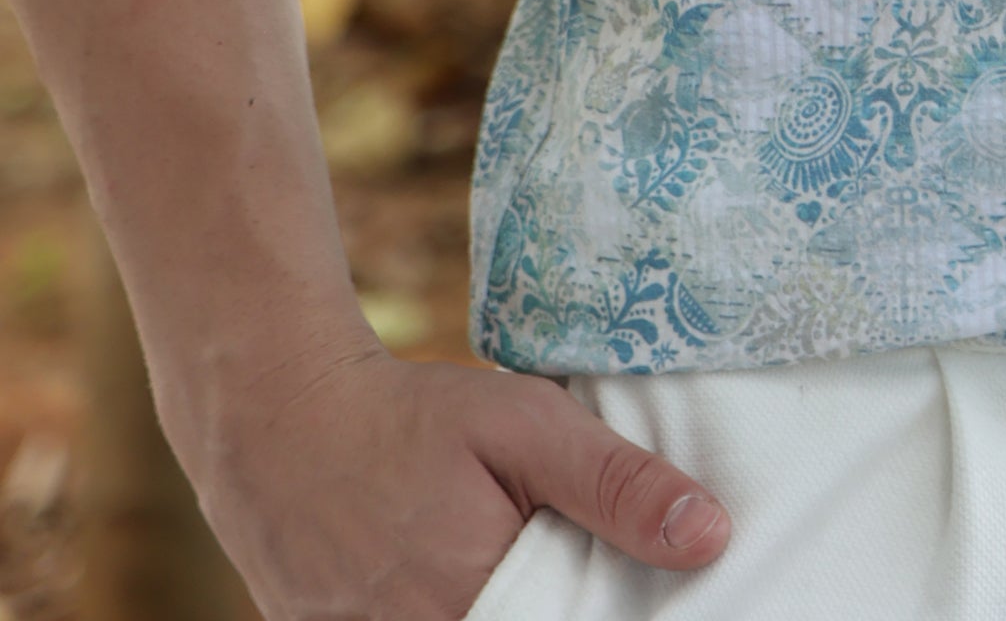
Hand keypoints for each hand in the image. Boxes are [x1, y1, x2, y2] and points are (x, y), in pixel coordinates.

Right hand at [189, 337, 733, 619]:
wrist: (277, 423)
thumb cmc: (409, 420)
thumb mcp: (526, 427)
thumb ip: (617, 487)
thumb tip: (712, 538)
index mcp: (477, 612)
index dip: (608, 611)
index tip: (641, 590)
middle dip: (557, 603)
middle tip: (555, 560)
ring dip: (506, 606)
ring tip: (513, 562)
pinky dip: (451, 609)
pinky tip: (461, 572)